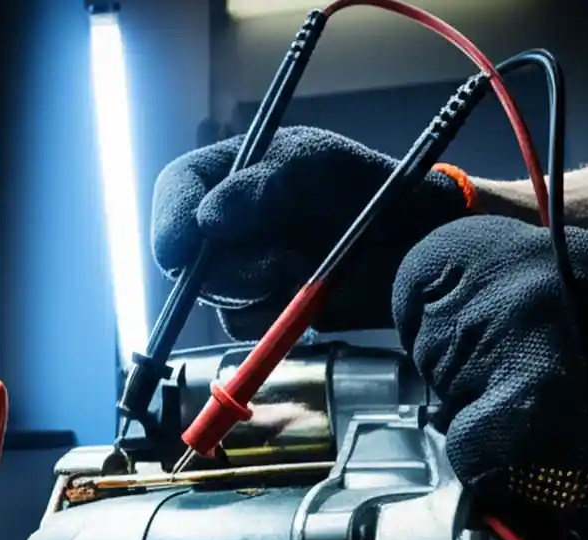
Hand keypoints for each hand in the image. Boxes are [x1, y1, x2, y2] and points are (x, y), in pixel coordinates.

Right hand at [150, 126, 470, 338]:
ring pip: (214, 293)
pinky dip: (271, 314)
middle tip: (274, 262)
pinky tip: (304, 293)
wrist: (416, 242)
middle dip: (223, 264)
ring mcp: (245, 265)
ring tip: (302, 267)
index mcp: (234, 171)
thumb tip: (208, 219)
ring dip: (255, 287)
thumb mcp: (318, 168)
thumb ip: (263, 186)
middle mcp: (230, 221)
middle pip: (186, 252)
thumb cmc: (369, 189)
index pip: (179, 187)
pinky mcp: (265, 307)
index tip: (177, 251)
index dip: (171, 217)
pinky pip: (244, 323)